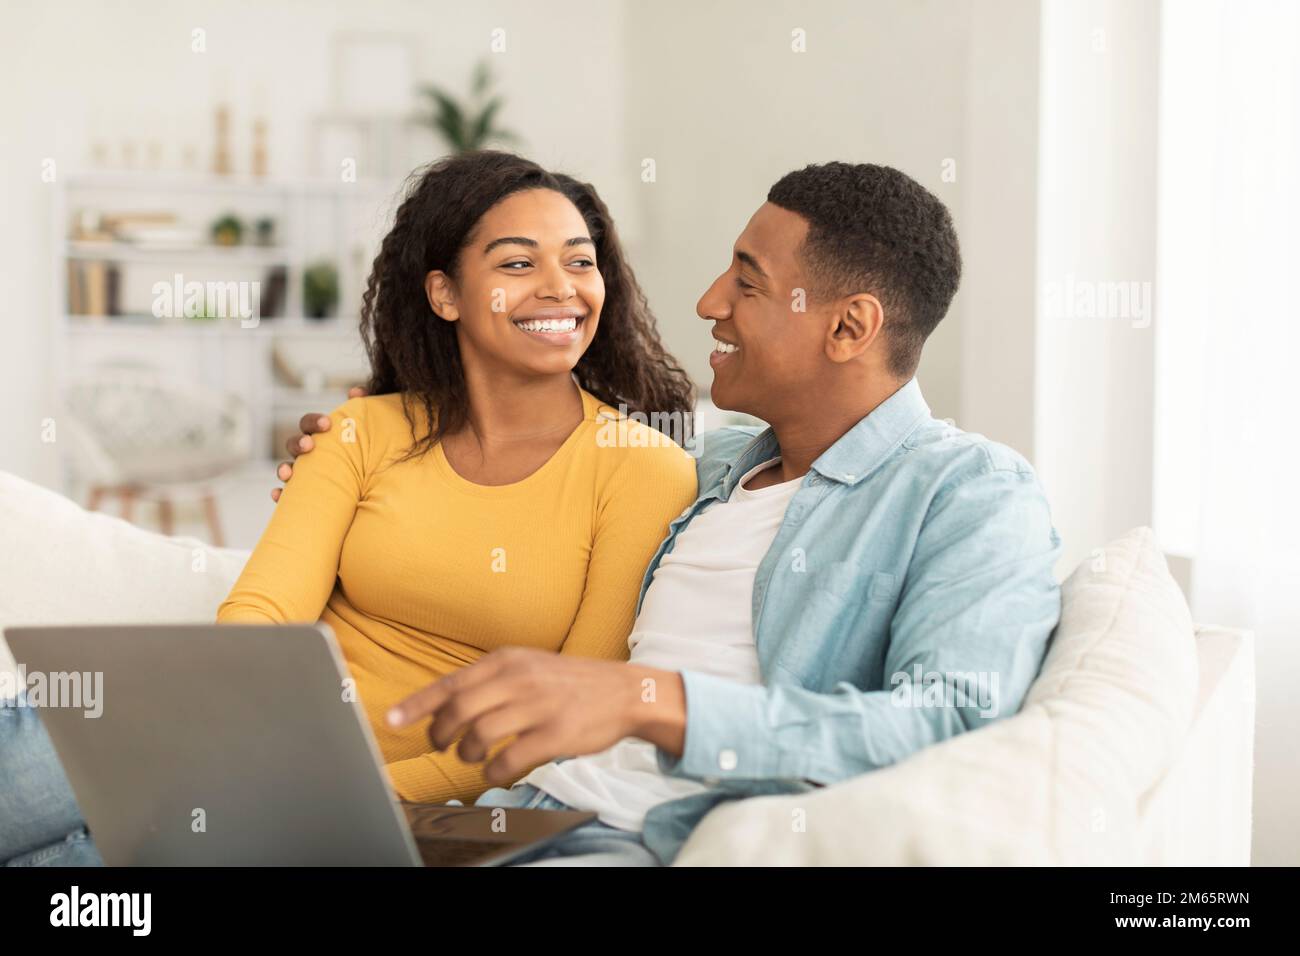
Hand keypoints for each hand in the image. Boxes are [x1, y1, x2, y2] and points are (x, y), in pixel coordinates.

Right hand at [271, 386, 367, 501]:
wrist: (362, 480)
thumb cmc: (357, 448)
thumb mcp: (360, 429)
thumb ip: (359, 407)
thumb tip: (357, 391)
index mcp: (316, 435)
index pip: (308, 423)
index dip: (314, 421)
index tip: (327, 423)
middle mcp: (304, 452)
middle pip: (293, 444)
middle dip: (299, 443)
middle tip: (310, 445)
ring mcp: (299, 471)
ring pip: (285, 468)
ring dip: (284, 468)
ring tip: (288, 473)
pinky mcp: (299, 492)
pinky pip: (285, 494)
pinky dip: (280, 494)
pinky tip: (278, 495)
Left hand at [386, 647, 686, 786]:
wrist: (625, 692)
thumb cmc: (569, 683)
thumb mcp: (528, 666)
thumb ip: (490, 680)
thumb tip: (444, 703)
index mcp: (507, 660)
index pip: (450, 684)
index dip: (417, 705)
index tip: (392, 721)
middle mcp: (519, 679)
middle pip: (458, 711)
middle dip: (441, 735)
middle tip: (442, 745)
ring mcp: (538, 706)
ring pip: (480, 736)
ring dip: (468, 753)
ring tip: (473, 756)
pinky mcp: (555, 734)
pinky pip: (509, 759)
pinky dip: (495, 770)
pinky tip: (498, 769)